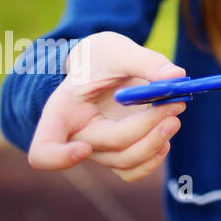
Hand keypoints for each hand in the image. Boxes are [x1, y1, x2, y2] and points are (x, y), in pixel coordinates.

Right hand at [28, 31, 187, 182]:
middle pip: (108, 148)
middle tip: (175, 103)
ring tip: (175, 113)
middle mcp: (77, 137)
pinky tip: (166, 133)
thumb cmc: (101, 58)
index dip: (59, 158)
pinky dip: (155, 156)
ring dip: (156, 142)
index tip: (83, 149)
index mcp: (62, 112)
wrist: (104, 66)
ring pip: (126, 163)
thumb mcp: (117, 50)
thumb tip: (177, 76)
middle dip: (146, 128)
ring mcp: (99, 149)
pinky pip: (134, 170)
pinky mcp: (119, 152)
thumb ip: (145, 61)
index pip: (43, 150)